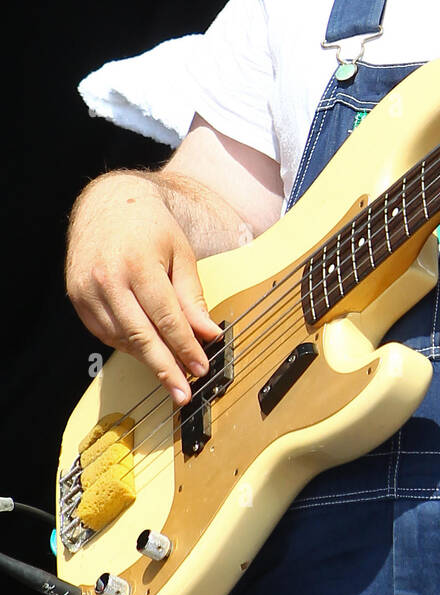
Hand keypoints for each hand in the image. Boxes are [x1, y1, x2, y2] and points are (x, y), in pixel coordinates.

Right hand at [65, 174, 222, 404]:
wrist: (109, 202)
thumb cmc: (152, 226)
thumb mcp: (181, 254)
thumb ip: (193, 297)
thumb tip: (208, 334)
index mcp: (139, 266)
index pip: (167, 319)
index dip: (185, 348)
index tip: (200, 368)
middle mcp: (109, 280)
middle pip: (141, 336)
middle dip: (165, 368)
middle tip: (183, 392)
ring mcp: (88, 291)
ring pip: (121, 339)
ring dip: (146, 359)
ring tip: (170, 374)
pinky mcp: (77, 298)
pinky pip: (104, 333)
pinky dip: (126, 345)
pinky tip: (145, 350)